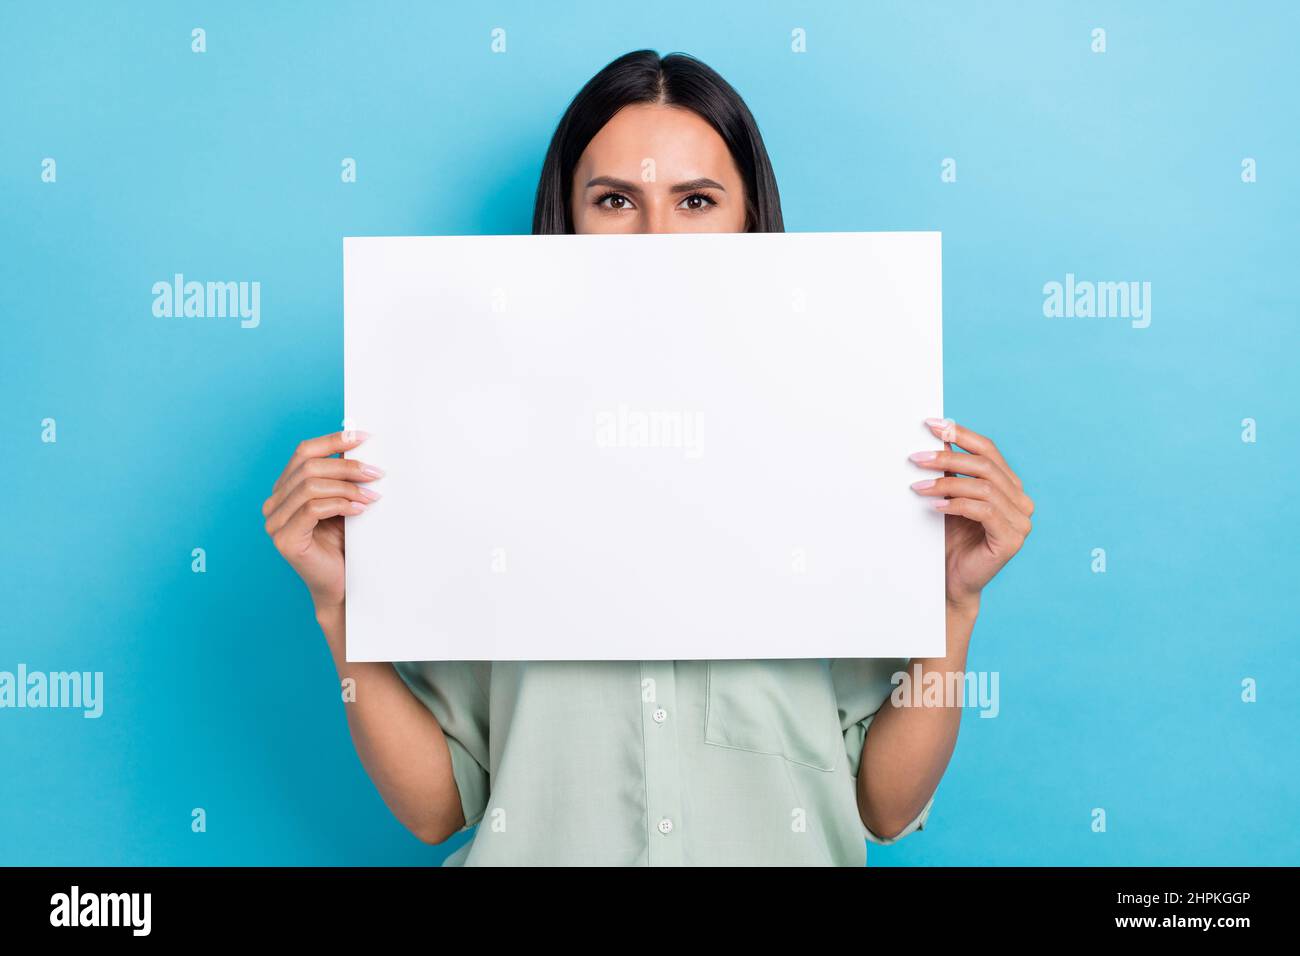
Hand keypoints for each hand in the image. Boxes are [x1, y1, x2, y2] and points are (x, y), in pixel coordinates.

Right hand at [261, 429, 382, 613]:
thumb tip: (360, 445)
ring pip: (310, 486)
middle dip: (347, 466)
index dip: (333, 440)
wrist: (342, 585)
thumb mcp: (344, 501)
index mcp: (285, 489)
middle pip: (308, 466)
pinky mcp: (284, 539)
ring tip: (372, 494)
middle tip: (376, 472)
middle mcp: (274, 502)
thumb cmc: (344, 544)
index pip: (304, 452)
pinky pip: (312, 509)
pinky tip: (360, 509)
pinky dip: (340, 504)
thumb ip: (342, 477)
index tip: (363, 437)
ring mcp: (274, 521)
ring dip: (347, 486)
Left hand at [908, 418, 1032, 612]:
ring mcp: (1021, 521)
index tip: (932, 424)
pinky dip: (956, 504)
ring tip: (918, 486)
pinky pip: (984, 511)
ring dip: (947, 482)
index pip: (989, 450)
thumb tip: (935, 438)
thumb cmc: (950, 539)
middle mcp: (1021, 500)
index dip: (961, 434)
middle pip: (986, 466)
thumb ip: (951, 470)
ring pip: (984, 487)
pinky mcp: (1012, 540)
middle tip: (916, 458)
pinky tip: (934, 506)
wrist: (952, 581)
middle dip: (948, 458)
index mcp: (1009, 486)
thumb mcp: (948, 497)